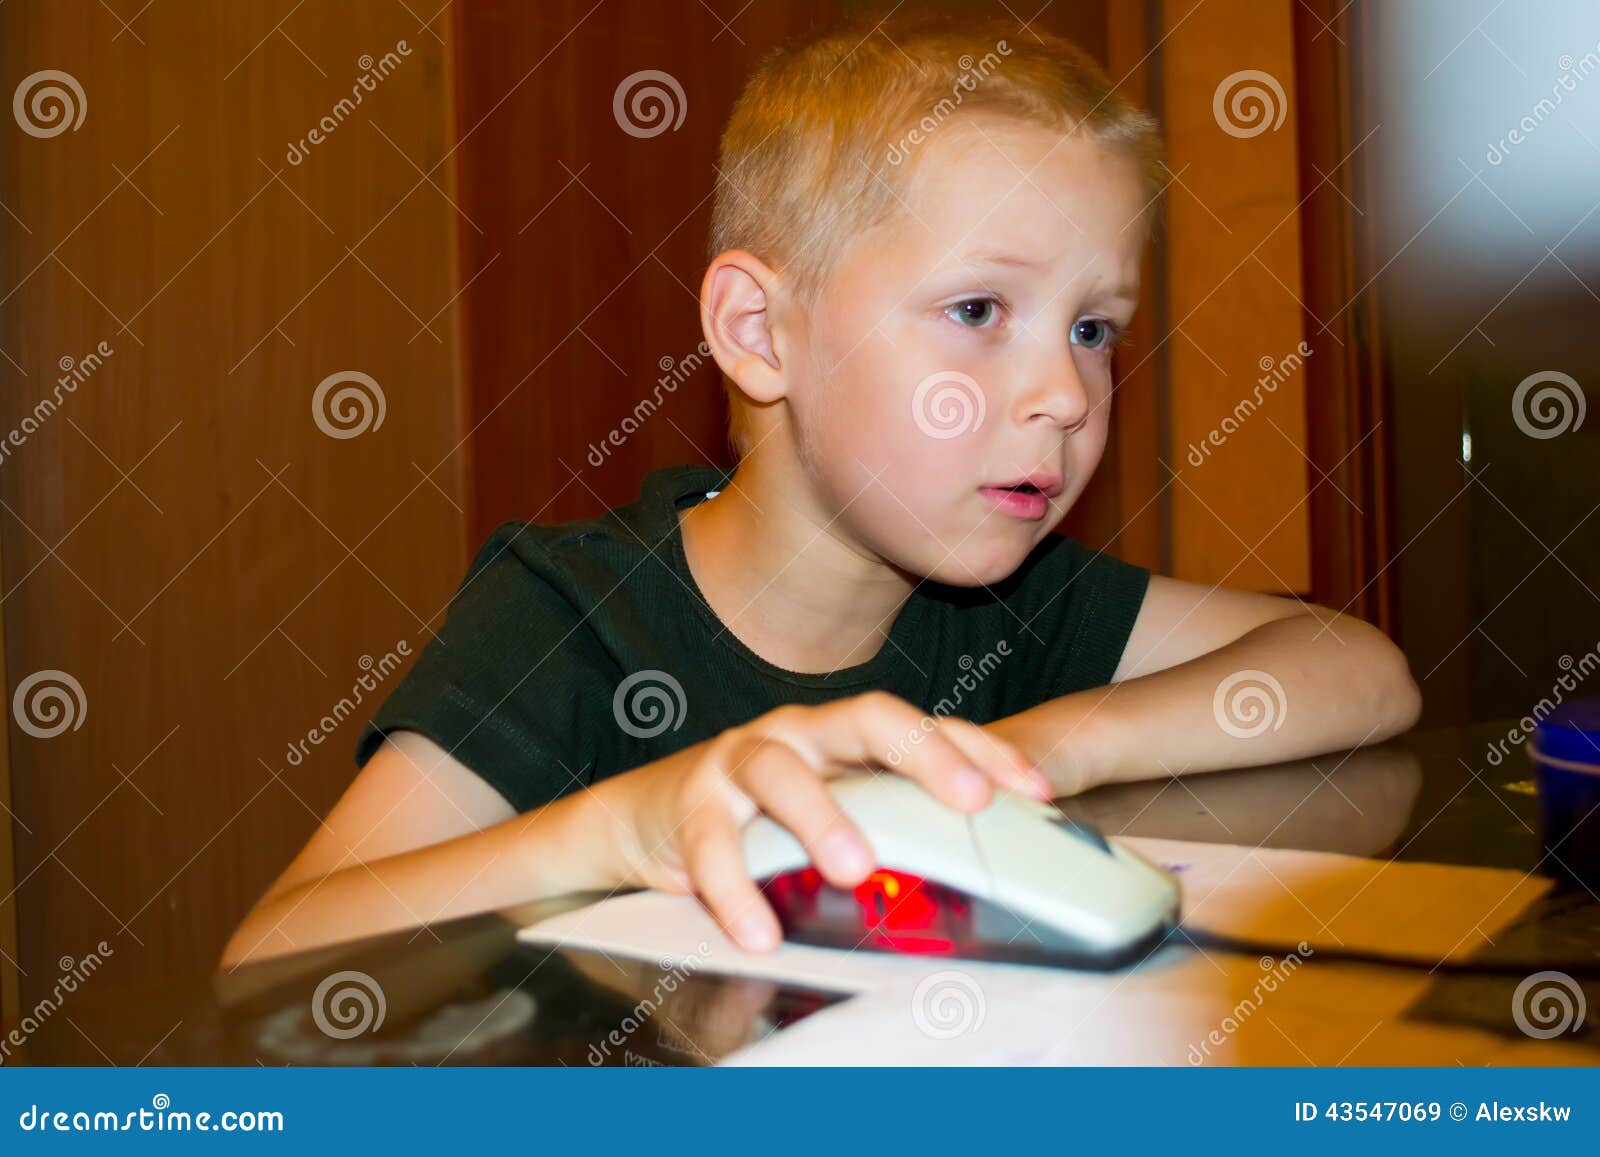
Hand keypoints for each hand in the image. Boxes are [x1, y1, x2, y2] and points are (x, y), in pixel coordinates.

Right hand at [612, 691, 1051, 951]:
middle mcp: (803, 732)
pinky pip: (712, 842)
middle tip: (969, 800)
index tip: (1037, 793)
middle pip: (868, 719)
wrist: (651, 818)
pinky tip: (758, 932)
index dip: (984, 751)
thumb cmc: (763, 821)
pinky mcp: (690, 801)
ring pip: (783, 770)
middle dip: (925, 753)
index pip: (927, 726)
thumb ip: (893, 835)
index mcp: (849, 738)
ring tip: (855, 867)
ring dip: (822, 818)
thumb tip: (980, 889)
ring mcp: (742, 758)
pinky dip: (734, 889)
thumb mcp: (837, 817)